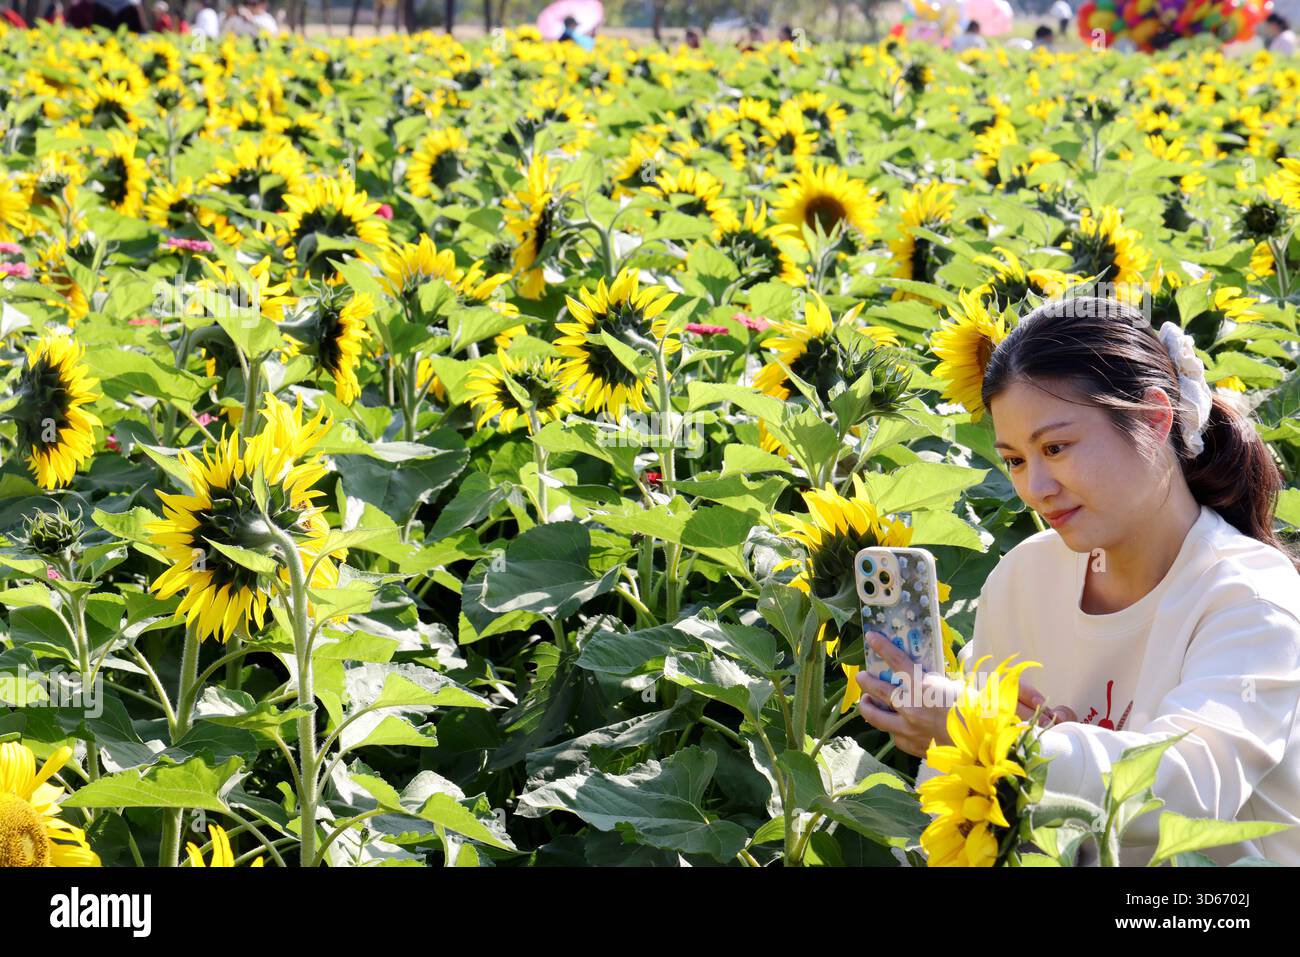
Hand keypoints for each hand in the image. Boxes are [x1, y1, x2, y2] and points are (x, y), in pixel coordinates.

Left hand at [856, 632, 1062, 757]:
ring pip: (877, 717)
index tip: (871, 636)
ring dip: (869, 707)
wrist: (985, 746)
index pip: (896, 661)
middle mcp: (910, 707)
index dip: (882, 647)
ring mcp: (909, 729)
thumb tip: (922, 677)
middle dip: (866, 681)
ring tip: (867, 702)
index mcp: (924, 687)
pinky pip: (895, 736)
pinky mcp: (913, 746)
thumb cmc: (977, 711)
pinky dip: (893, 729)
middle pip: (877, 690)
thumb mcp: (954, 687)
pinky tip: (895, 727)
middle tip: (862, 676)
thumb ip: (933, 682)